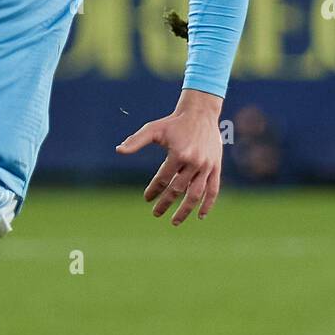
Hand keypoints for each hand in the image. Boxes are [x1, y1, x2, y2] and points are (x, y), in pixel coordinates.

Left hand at [115, 88, 223, 224]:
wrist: (200, 113)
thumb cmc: (174, 122)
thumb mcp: (153, 129)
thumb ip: (136, 141)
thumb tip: (118, 150)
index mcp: (178, 153)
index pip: (163, 179)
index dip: (153, 190)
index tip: (146, 198)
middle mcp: (194, 162)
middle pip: (177, 189)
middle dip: (165, 203)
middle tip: (155, 214)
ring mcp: (206, 166)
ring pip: (196, 194)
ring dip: (185, 210)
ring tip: (175, 222)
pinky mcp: (216, 167)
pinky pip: (213, 189)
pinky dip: (208, 204)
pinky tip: (200, 216)